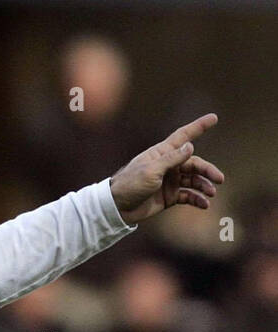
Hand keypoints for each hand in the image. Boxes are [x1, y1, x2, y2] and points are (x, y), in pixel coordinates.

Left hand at [110, 113, 224, 225]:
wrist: (116, 208)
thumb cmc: (130, 185)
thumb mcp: (151, 170)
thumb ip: (171, 159)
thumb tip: (190, 145)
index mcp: (162, 154)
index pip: (183, 136)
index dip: (198, 127)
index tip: (214, 118)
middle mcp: (169, 165)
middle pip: (194, 163)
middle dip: (207, 170)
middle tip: (219, 179)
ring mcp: (170, 181)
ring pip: (193, 180)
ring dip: (204, 186)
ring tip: (211, 193)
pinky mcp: (169, 196)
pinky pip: (188, 196)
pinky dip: (197, 199)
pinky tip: (204, 204)